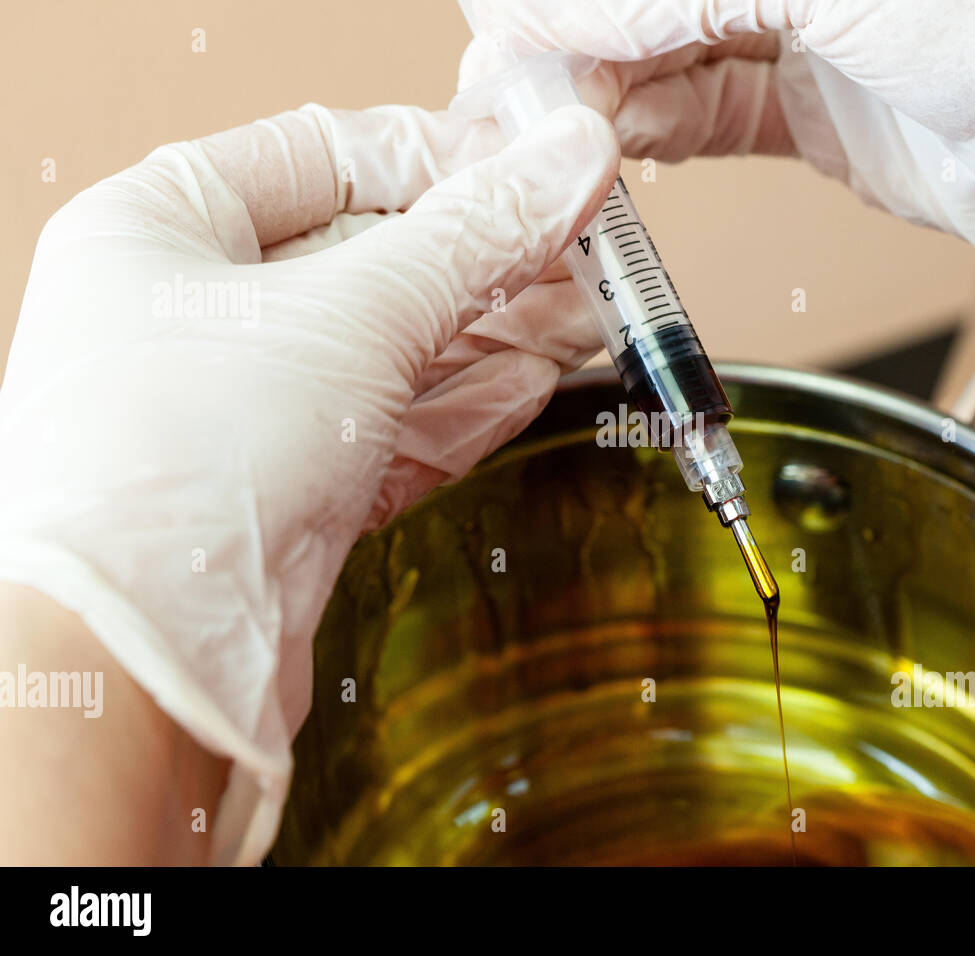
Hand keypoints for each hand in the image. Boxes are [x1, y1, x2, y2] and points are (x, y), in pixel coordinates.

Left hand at [0, 102, 617, 862]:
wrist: (145, 670)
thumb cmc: (178, 478)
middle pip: (366, 258)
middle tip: (574, 249)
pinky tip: (528, 384)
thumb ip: (471, 237)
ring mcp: (237, 411)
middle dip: (481, 260)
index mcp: (160, 231)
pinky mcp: (283, 493)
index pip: (326, 155)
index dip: (440, 158)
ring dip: (489, 337)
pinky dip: (459, 410)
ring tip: (579, 318)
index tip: (532, 169)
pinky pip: (385, 430)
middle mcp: (190, 316)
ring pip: (386, 352)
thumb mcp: (351, 316)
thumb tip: (564, 165)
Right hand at [460, 0, 974, 335]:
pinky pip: (707, 116)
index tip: (506, 45)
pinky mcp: (816, 112)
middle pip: (633, 1)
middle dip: (567, 47)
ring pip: (659, 58)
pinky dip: (656, 137)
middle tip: (516, 110)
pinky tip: (619, 151)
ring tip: (559, 140)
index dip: (556, 1)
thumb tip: (538, 14)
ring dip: (603, 100)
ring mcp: (801, 31)